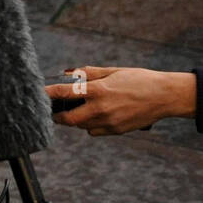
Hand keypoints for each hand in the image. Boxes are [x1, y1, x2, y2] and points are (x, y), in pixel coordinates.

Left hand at [45, 66, 197, 135]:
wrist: (164, 96)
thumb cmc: (138, 79)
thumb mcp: (112, 71)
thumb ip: (88, 73)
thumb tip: (67, 73)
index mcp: (98, 90)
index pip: (65, 93)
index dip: (48, 94)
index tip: (37, 94)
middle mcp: (102, 109)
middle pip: (69, 120)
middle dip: (57, 116)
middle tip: (52, 111)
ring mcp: (110, 122)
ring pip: (82, 126)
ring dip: (75, 120)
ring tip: (75, 109)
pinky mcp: (117, 131)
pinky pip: (95, 131)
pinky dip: (90, 125)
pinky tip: (94, 115)